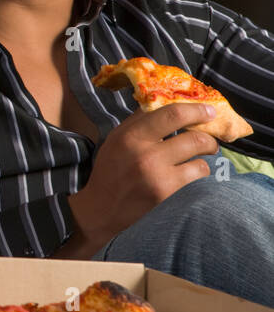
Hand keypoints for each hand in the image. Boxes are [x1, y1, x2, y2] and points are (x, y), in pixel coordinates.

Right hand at [67, 103, 218, 250]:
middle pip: (196, 139)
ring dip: (201, 164)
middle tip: (209, 143)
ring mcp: (160, 180)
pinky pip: (197, 185)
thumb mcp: (117, 138)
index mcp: (132, 137)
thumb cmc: (111, 170)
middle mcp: (147, 157)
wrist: (102, 210)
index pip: (173, 114)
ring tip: (192, 166)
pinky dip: (195, 182)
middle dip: (209, 140)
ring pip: (202, 165)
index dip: (197, 111)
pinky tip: (185, 183)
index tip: (210, 111)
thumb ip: (141, 121)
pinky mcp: (170, 199)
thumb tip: (169, 101)